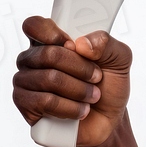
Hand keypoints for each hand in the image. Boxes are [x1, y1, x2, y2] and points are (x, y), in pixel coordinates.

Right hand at [12, 16, 132, 146]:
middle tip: (96, 77)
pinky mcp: (26, 105)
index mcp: (50, 41)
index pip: (34, 26)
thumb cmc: (108, 86)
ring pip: (48, 79)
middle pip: (48, 54)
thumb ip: (106, 43)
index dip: (52, 33)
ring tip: (92, 96)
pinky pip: (45, 102)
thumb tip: (82, 44)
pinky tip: (80, 111)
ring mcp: (25, 82)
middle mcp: (32, 59)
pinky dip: (70, 107)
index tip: (73, 45)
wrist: (108, 120)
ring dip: (79, 90)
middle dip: (80, 68)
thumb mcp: (119, 59)